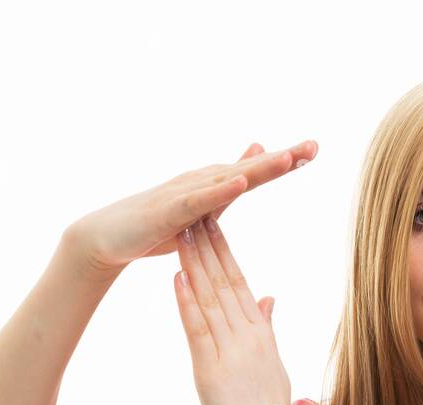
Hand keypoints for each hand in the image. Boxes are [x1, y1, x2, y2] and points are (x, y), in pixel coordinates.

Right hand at [68, 140, 316, 273]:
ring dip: (258, 168)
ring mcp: (186, 193)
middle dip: (283, 157)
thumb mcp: (201, 209)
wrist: (107, 239)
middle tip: (314, 146)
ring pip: (229, 178)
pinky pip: (199, 199)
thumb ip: (228, 190)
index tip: (315, 151)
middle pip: (250, 168)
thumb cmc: (154, 227)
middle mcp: (202, 181)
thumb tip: (254, 164)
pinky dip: (220, 190)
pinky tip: (241, 181)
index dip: (286, 161)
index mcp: (214, 185)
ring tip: (288, 157)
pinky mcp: (170, 210)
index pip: (257, 172)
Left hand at [171, 215, 301, 404]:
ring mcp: (231, 353)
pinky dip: (187, 303)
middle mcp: (248, 337)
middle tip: (195, 208)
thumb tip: (268, 296)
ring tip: (182, 231)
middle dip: (209, 244)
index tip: (213, 221)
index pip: (240, 282)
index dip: (224, 250)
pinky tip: (177, 278)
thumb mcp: (274, 364)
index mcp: (260, 334)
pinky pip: (199, 331)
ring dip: (195, 263)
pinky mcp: (212, 373)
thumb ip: (268, 328)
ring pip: (211, 299)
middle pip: (225, 281)